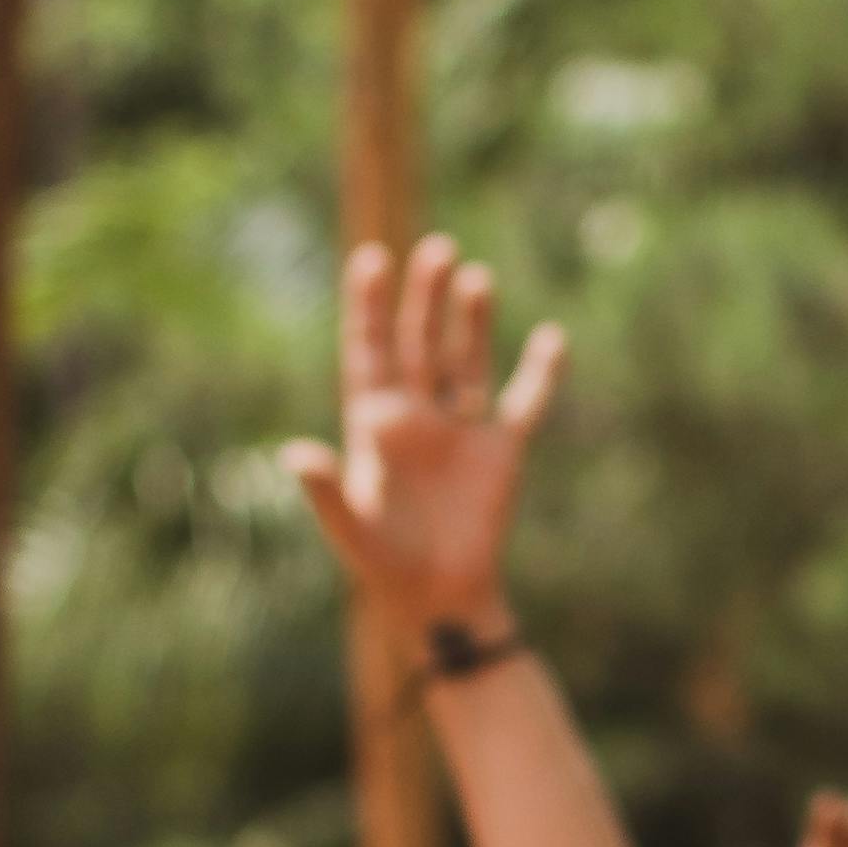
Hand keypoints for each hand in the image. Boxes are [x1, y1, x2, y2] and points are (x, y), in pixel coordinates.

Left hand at [282, 234, 561, 635]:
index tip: (371, 259)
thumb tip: (295, 452)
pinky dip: (540, 373)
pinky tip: (553, 338)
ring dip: (472, 320)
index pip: (368, 351)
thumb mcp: (350, 530)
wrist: (440, 597)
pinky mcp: (502, 450)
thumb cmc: (384, 566)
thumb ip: (325, 491)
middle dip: (424, 298)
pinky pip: (525, 402)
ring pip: (465, 360)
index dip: (368, 307)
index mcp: (374, 424)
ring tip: (476, 277)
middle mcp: (416, 415)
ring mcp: (460, 429)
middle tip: (435, 250)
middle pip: (418, 343)